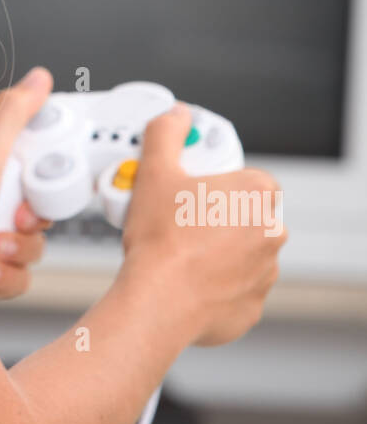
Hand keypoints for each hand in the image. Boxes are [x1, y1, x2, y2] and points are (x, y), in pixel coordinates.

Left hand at [0, 68, 55, 303]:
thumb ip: (13, 116)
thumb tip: (38, 79)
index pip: (30, 175)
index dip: (41, 184)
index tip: (35, 188)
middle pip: (36, 215)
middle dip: (28, 224)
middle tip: (13, 219)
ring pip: (30, 250)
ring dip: (15, 252)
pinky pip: (16, 280)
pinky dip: (3, 277)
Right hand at [120, 102, 287, 346]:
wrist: (157, 301)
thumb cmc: (162, 241)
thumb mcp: (153, 171)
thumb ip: (166, 133)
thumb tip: (176, 116)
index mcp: (255, 194)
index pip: (253, 178)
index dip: (223, 181)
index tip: (199, 186)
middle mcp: (270, 232)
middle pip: (247, 215)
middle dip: (220, 217)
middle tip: (183, 219)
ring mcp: (264, 272)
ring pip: (244, 253)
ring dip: (220, 250)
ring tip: (181, 251)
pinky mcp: (251, 306)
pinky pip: (236, 288)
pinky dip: (217, 284)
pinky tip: (188, 280)